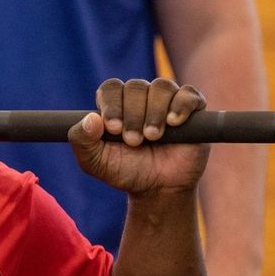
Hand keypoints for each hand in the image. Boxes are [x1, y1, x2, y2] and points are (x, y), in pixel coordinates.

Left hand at [68, 78, 208, 195]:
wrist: (158, 189)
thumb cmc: (125, 171)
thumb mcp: (95, 162)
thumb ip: (82, 140)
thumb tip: (90, 118)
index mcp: (117, 104)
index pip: (111, 88)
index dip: (111, 104)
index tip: (113, 129)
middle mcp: (142, 97)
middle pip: (136, 86)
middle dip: (132, 115)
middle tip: (134, 141)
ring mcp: (168, 101)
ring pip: (161, 87)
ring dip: (154, 112)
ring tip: (152, 137)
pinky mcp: (192, 109)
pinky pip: (188, 94)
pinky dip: (180, 105)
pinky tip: (173, 122)